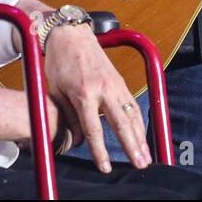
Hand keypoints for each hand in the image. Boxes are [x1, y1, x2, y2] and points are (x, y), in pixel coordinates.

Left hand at [41, 24, 150, 172]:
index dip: (99, 150)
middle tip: (140, 164)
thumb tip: (79, 139)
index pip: (93, 128)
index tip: (104, 167)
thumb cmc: (60, 61)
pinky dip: (139, 122)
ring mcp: (115, 84)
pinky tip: (142, 135)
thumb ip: (68, 116)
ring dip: (140, 137)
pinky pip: (132, 105)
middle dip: (131, 146)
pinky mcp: (120, 81)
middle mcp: (103, 88)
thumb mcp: (56, 90)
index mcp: (84, 92)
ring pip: (132, 115)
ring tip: (145, 156)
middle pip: (121, 123)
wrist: (72, 34)